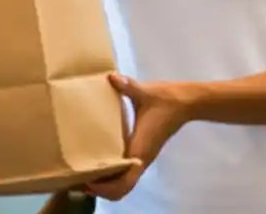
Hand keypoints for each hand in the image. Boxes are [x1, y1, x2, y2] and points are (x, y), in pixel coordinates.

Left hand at [87, 74, 187, 201]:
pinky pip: (126, 170)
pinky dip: (113, 172)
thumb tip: (111, 77)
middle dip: (101, 189)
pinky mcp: (143, 150)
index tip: (86, 181)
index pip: (124, 181)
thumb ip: (127, 86)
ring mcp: (143, 156)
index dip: (105, 187)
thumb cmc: (167, 99)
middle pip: (121, 188)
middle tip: (79, 179)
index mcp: (140, 150)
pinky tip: (99, 159)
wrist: (187, 101)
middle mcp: (141, 158)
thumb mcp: (145, 92)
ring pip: (124, 181)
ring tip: (85, 172)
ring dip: (106, 182)